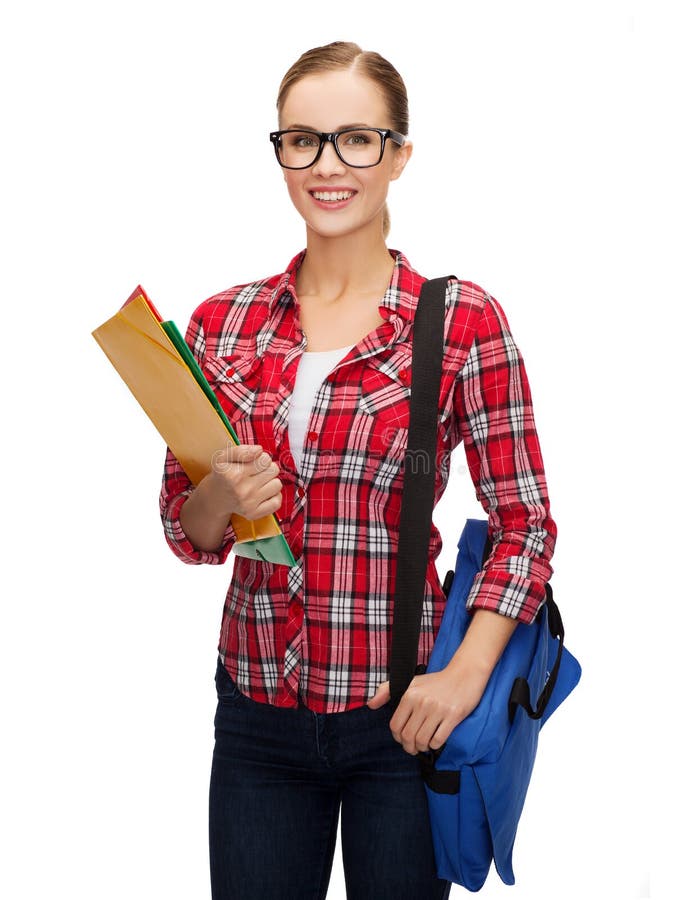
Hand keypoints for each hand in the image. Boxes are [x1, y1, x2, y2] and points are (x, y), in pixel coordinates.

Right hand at [208, 443, 282, 520]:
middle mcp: (242, 490)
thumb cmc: (224, 474)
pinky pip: (277, 501)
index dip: (260, 458)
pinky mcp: (254, 514)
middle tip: (255, 473)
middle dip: (267, 469)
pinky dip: (273, 496)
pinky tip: (262, 494)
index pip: (265, 459)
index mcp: (234, 474)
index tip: (252, 463)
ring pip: (278, 484)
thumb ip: (242, 450)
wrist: (216, 497)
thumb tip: (259, 450)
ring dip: (270, 482)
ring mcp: (248, 504)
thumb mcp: (224, 457)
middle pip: (274, 470)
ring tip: (258, 483)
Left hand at [366, 659, 491, 755]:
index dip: (397, 737)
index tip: (402, 739)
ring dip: (421, 747)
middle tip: (413, 747)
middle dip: (409, 747)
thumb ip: (386, 690)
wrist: (464, 674)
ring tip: (423, 745)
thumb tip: (370, 705)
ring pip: (422, 740)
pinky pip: (438, 739)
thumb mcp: (410, 682)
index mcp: (409, 694)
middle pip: (407, 736)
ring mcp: (438, 709)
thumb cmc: (436, 681)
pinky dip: (435, 744)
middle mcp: (422, 702)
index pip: (395, 726)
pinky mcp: (453, 715)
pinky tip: (435, 740)